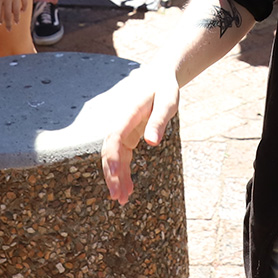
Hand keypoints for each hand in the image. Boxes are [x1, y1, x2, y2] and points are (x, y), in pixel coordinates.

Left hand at [0, 0, 25, 29]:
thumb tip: (3, 5)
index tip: (0, 22)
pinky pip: (24, 3)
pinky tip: (22, 11)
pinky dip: (23, 8)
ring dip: (16, 18)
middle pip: (7, 14)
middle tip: (9, 29)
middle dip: (8, 23)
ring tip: (16, 23)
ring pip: (16, 11)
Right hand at [100, 67, 181, 202]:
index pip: (114, 137)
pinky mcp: (127, 136)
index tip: (114, 176)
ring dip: (117, 178)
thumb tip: (152, 143)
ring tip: (122, 200)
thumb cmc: (164, 88)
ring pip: (114, 157)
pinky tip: (128, 189)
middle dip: (112, 175)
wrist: (157, 78)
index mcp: (128, 114)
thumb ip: (159, 120)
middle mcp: (120, 123)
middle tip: (117, 197)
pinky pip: (122, 157)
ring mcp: (122, 130)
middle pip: (110, 151)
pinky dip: (123, 172)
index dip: (112, 158)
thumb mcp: (168, 101)